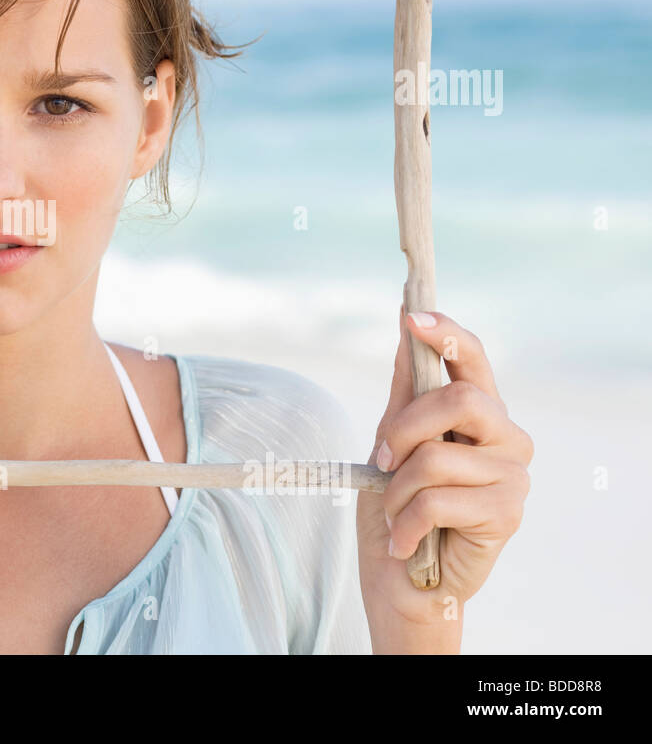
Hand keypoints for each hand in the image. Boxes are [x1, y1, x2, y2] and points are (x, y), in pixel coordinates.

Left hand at [357, 306, 532, 630]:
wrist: (401, 578)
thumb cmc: (398, 507)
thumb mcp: (392, 442)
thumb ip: (407, 391)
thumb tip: (405, 326)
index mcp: (481, 411)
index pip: (473, 357)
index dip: (445, 332)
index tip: (410, 316)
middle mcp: (507, 436)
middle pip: (457, 399)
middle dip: (402, 430)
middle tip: (381, 462)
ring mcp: (513, 474)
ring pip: (435, 457)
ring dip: (396, 490)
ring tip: (396, 513)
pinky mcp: (508, 513)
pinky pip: (436, 500)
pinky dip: (404, 523)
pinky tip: (404, 541)